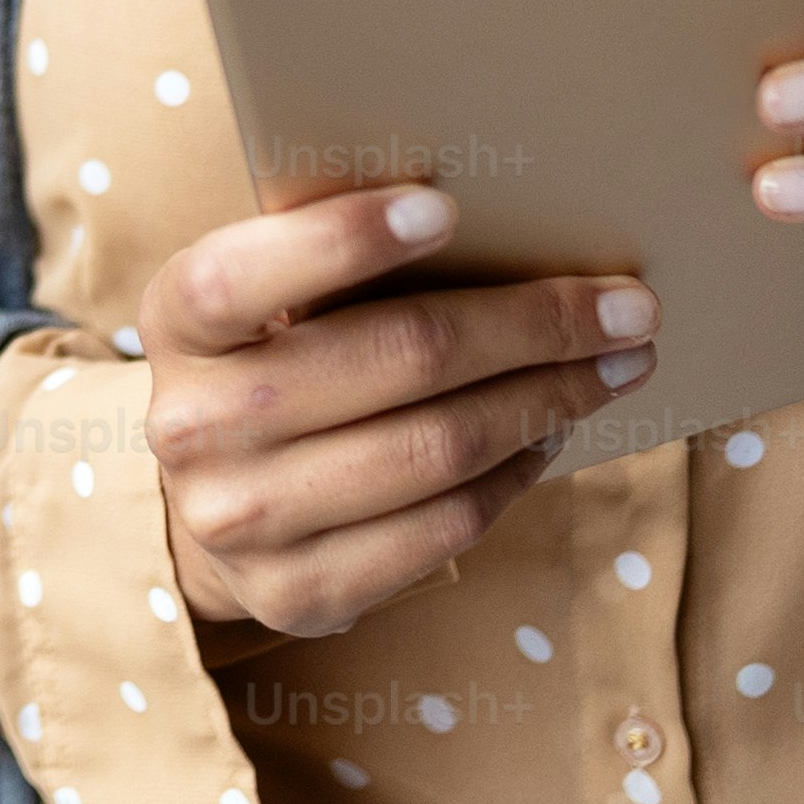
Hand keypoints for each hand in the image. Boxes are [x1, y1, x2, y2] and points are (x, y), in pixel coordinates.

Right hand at [134, 186, 656, 641]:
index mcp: (177, 322)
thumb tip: (501, 220)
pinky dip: (516, 473)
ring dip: (549, 400)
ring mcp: (241, 523)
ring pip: (440, 449)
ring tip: (612, 367)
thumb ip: (335, 257)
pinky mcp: (298, 595)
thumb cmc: (270, 360)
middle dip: (531, 326)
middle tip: (626, 306)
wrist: (206, 503)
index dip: (343, 239)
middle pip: (397, 360)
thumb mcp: (266, 295)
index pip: (244, 277)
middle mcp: (193, 426)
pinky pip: (446, 528)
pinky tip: (549, 434)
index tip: (447, 207)